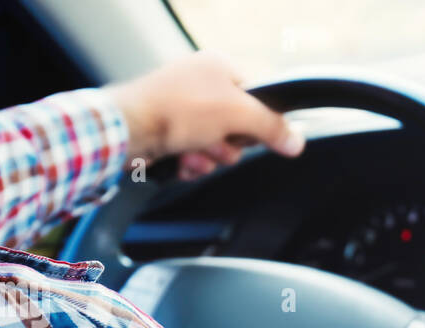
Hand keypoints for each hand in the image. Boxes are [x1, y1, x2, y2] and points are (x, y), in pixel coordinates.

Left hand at [109, 51, 304, 180]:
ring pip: (217, 145)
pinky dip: (192, 163)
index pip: (258, 98)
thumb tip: (297, 140)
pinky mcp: (169, 132)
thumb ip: (271, 127)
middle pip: (238, 127)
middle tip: (216, 143)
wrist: (127, 128)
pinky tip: (182, 161)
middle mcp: (201, 85)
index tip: (255, 136)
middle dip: (229, 145)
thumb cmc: (176, 109)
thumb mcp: (237, 114)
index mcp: (220, 68)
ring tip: (194, 153)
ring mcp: (184, 109)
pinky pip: (196, 155)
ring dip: (210, 158)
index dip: (259, 122)